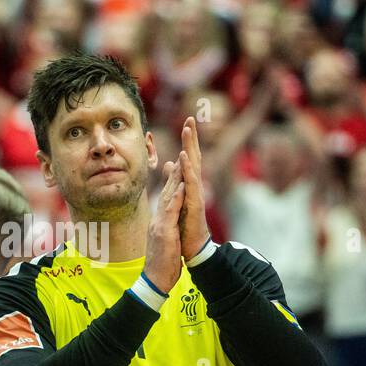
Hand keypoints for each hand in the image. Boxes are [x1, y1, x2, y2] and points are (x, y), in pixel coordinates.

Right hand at [142, 158, 185, 293]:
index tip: (180, 164)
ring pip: (168, 197)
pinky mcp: (164, 232)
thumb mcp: (165, 243)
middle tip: (182, 152)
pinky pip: (171, 212)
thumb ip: (167, 230)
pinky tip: (182, 186)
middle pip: (167, 191)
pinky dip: (176, 198)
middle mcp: (158, 220)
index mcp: (160, 222)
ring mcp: (159, 225)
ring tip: (183, 161)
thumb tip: (167, 225)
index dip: (173, 180)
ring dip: (175, 178)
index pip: (167, 197)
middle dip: (175, 172)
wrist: (155, 280)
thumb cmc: (162, 264)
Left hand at [177, 117, 210, 259]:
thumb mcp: (177, 197)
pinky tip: (184, 156)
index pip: (188, 158)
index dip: (187, 141)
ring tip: (187, 130)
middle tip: (190, 118)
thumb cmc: (185, 224)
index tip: (186, 123)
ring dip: (190, 147)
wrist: (192, 246)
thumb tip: (170, 163)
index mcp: (188, 184)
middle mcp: (194, 186)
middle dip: (191, 138)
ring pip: (193, 166)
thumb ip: (174, 179)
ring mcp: (195, 193)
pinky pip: (191, 183)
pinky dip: (188, 169)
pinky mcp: (195, 203)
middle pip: (193, 156)